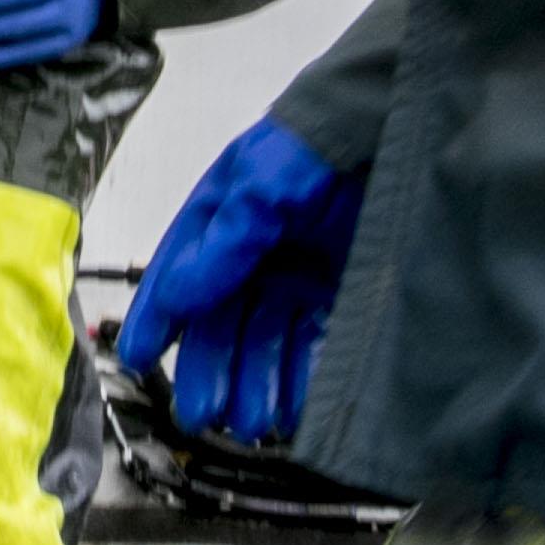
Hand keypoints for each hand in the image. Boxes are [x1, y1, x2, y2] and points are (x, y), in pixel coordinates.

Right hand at [123, 118, 360, 443]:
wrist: (405, 124)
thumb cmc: (328, 138)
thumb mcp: (266, 177)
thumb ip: (228, 235)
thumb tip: (182, 293)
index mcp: (222, 218)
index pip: (178, 274)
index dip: (156, 319)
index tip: (138, 360)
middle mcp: (256, 252)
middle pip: (221, 321)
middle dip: (208, 369)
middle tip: (201, 412)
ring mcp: (300, 275)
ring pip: (265, 341)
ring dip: (253, 382)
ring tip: (250, 420)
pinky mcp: (342, 293)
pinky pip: (314, 345)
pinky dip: (300, 378)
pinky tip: (292, 405)